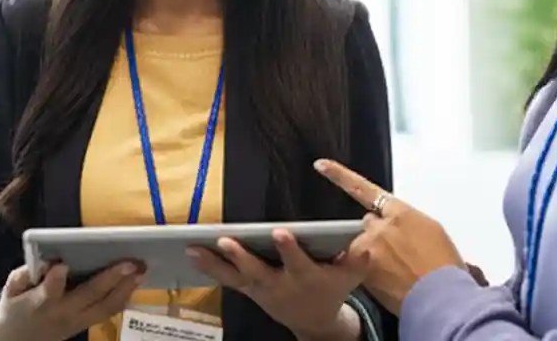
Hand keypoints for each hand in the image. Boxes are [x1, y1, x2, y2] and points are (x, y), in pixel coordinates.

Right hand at [0, 262, 142, 340]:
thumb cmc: (14, 308)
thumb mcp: (10, 290)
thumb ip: (25, 275)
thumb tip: (45, 262)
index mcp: (39, 303)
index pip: (48, 292)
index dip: (55, 280)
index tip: (62, 265)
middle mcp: (62, 313)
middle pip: (89, 297)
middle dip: (111, 279)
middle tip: (130, 263)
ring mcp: (77, 321)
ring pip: (105, 308)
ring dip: (125, 289)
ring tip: (141, 271)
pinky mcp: (86, 325)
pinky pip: (108, 312)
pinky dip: (124, 298)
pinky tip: (135, 283)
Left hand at [186, 230, 364, 339]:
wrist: (315, 323)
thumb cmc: (331, 290)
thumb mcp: (349, 278)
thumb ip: (356, 261)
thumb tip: (365, 244)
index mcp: (304, 277)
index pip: (296, 261)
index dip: (288, 248)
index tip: (280, 232)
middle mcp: (278, 284)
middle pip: (256, 270)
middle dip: (241, 256)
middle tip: (226, 241)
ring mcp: (260, 288)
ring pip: (234, 276)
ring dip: (214, 263)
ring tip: (193, 248)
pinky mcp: (248, 289)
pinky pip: (225, 278)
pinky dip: (208, 267)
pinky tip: (191, 252)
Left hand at [315, 158, 465, 313]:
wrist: (442, 296)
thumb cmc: (445, 268)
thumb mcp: (433, 233)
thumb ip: (409, 223)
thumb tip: (400, 228)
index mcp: (401, 212)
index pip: (364, 189)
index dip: (340, 176)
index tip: (320, 165)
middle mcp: (381, 225)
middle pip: (367, 225)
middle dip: (377, 237)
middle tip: (398, 256)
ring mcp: (368, 246)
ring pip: (361, 247)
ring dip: (372, 257)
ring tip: (397, 275)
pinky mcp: (361, 267)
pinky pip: (357, 267)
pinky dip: (368, 274)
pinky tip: (389, 284)